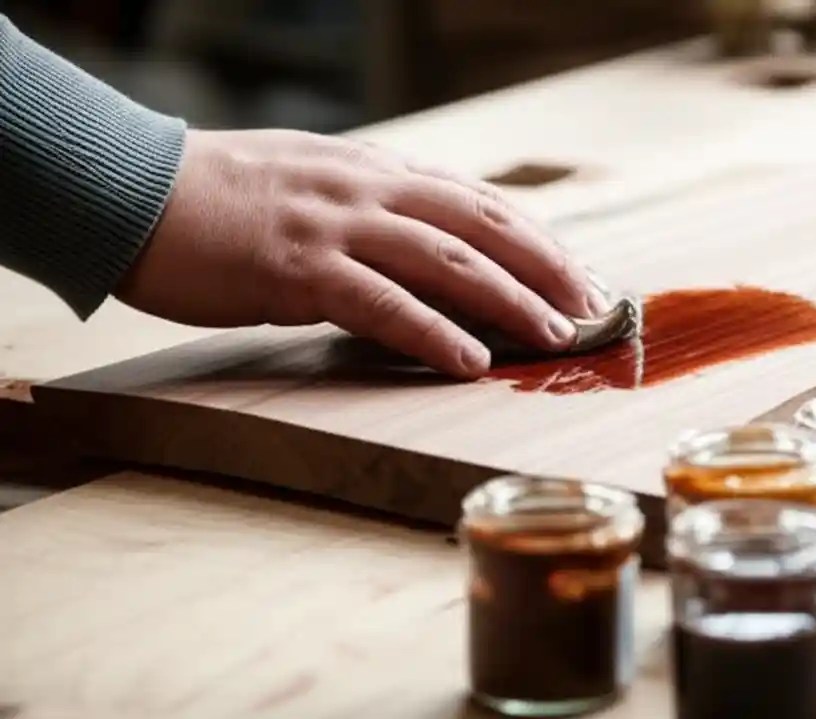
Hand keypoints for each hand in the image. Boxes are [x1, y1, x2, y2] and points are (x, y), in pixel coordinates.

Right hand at [115, 129, 609, 378]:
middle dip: (546, 266)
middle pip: (482, 223)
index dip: (536, 238)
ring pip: (448, 260)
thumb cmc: (220, 198)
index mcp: (375, 171)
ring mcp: (337, 226)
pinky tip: (473, 359)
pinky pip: (382, 304)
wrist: (131, 188)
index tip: (577, 273)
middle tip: (595, 307)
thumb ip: (370, 208)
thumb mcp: (312, 185)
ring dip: (511, 300)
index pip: (478, 201)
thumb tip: (422, 244)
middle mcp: (369, 189)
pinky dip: (434, 332)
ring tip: (558, 336)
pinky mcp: (298, 268)